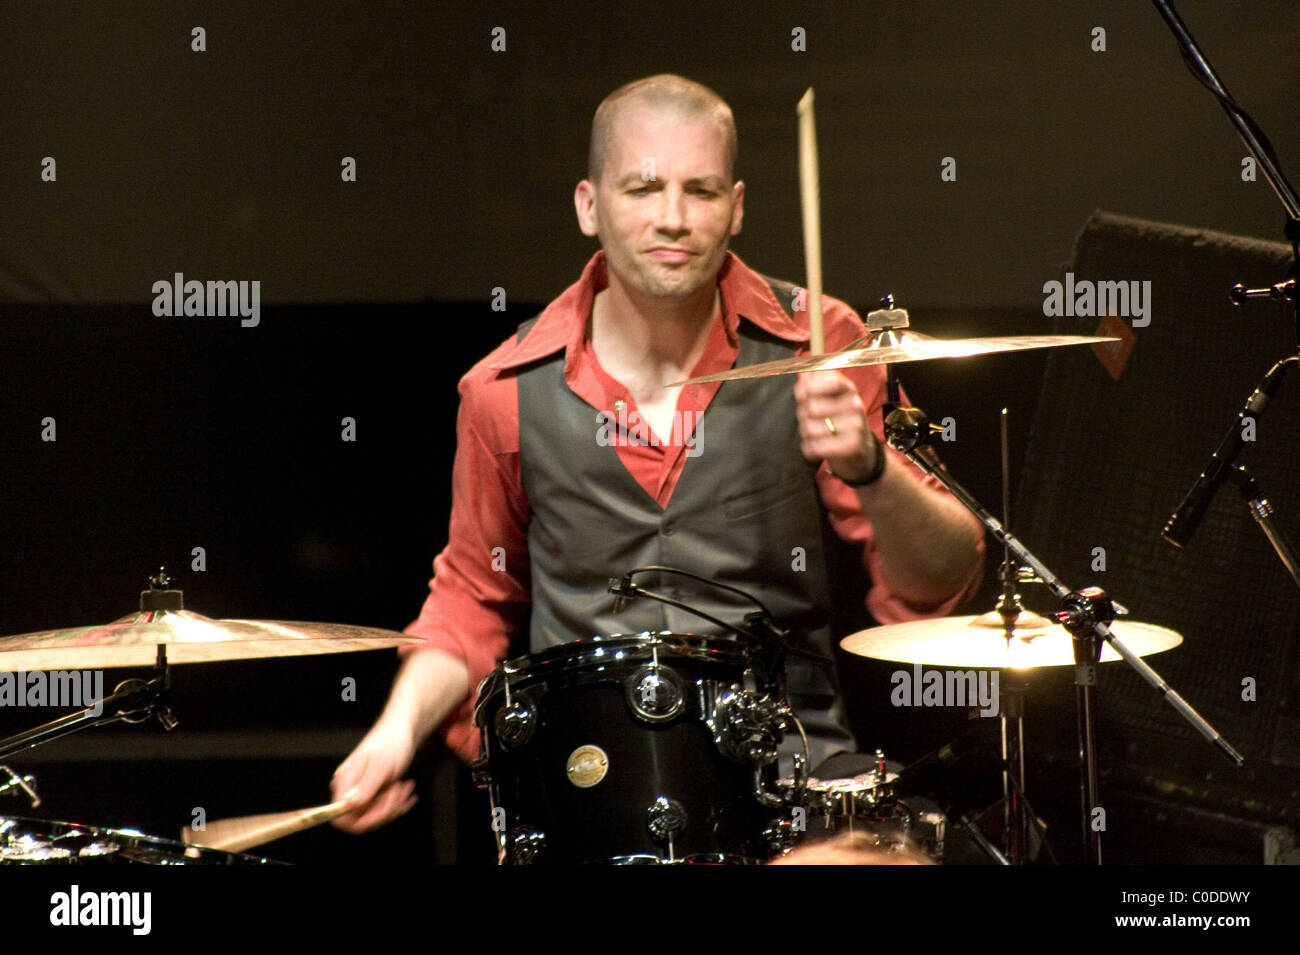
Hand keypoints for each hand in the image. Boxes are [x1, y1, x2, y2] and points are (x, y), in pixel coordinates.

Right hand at [330, 718, 418, 833]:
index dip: (360, 821)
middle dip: (384, 810)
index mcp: (344, 781)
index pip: (339, 817)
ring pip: (373, 816)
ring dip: (393, 806)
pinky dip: (396, 803)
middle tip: (400, 791)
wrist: (401, 731)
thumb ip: (365, 787)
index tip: (382, 812)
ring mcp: (359, 792)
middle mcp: (347, 789)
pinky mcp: (370, 793)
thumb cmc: (391, 743)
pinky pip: (381, 810)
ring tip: (406, 786)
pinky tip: (407, 792)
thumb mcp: (381, 766)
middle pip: (360, 819)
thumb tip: (348, 806)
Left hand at [795, 371, 879, 481]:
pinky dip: (809, 449)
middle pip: (812, 406)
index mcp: (848, 389)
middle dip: (802, 416)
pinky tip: (815, 448)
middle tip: (807, 420)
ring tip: (813, 435)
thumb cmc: (838, 421)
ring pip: (811, 429)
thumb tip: (804, 374)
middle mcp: (855, 404)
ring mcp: (856, 425)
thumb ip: (814, 385)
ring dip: (805, 434)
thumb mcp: (830, 398)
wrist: (859, 451)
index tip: (803, 396)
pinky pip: (816, 447)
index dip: (810, 388)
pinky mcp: (852, 445)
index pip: (830, 380)